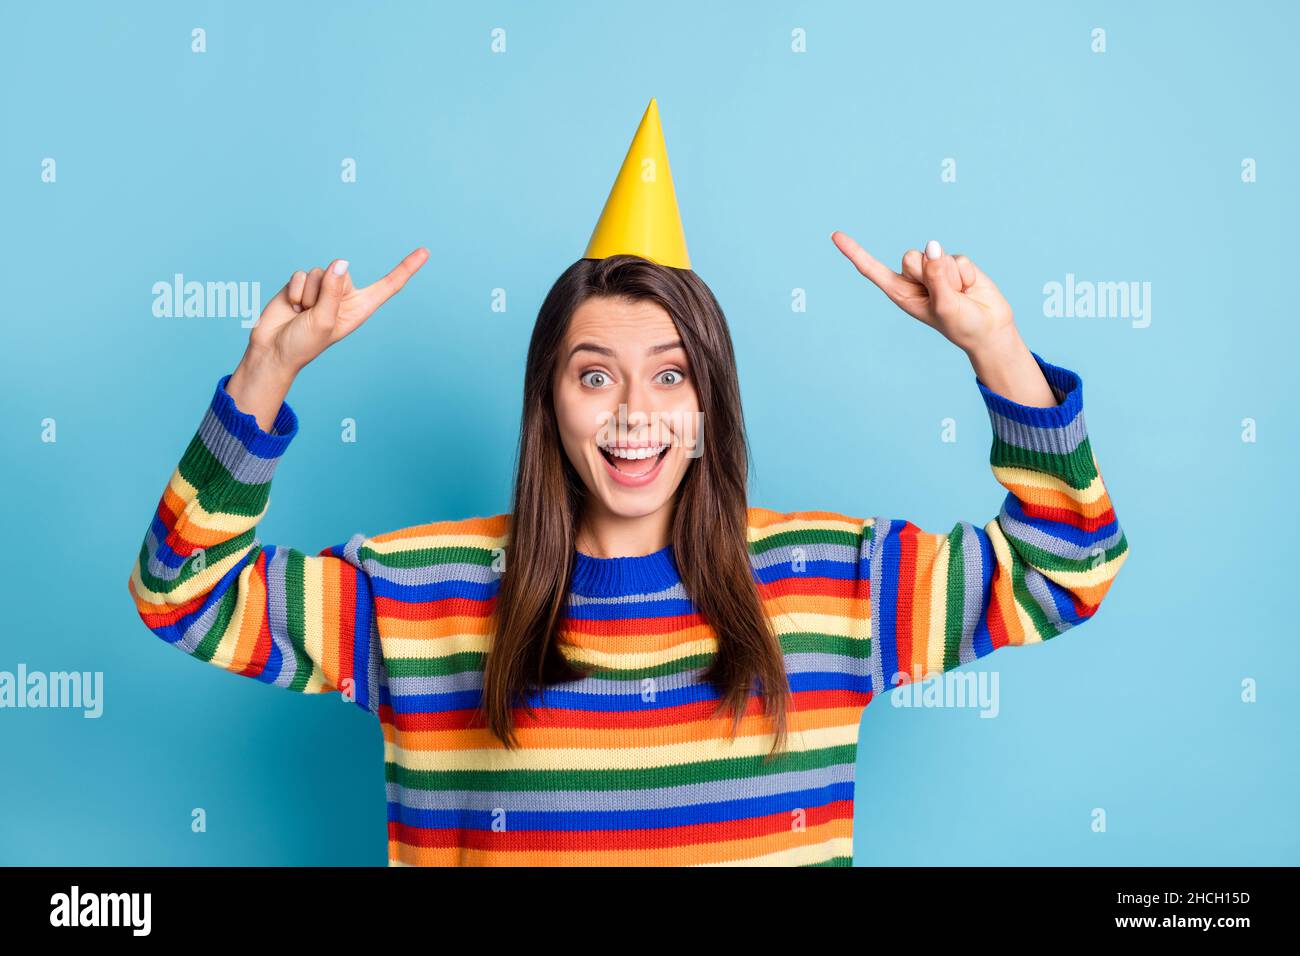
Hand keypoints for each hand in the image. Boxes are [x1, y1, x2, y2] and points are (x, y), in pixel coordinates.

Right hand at [248, 247, 429, 375]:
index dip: (406, 268)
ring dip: (307, 294)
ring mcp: (324, 289)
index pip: (388, 285)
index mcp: (360, 308)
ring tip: (302, 312)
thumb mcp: (324, 320)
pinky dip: (294, 291)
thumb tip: (341, 262)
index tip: (425, 252)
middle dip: (324, 290)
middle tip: (313, 313)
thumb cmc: (304, 343)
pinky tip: (291, 306)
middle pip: (342, 272)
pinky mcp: (303, 284)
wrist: (273, 350)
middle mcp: (344, 296)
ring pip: (319, 272)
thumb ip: (333, 291)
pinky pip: (300, 274)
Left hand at [831, 232, 1013, 354]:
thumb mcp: (944, 306)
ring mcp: (933, 269)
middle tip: (944, 295)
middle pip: (910, 257)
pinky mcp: (954, 263)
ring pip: (935, 254)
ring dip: (950, 275)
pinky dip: (967, 274)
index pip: (872, 270)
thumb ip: (936, 276)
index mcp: (900, 292)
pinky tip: (969, 287)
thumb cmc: (961, 325)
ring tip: (959, 293)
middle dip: (929, 274)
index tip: (835, 235)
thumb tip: (932, 246)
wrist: (989, 328)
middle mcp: (913, 279)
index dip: (855, 252)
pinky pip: (959, 257)